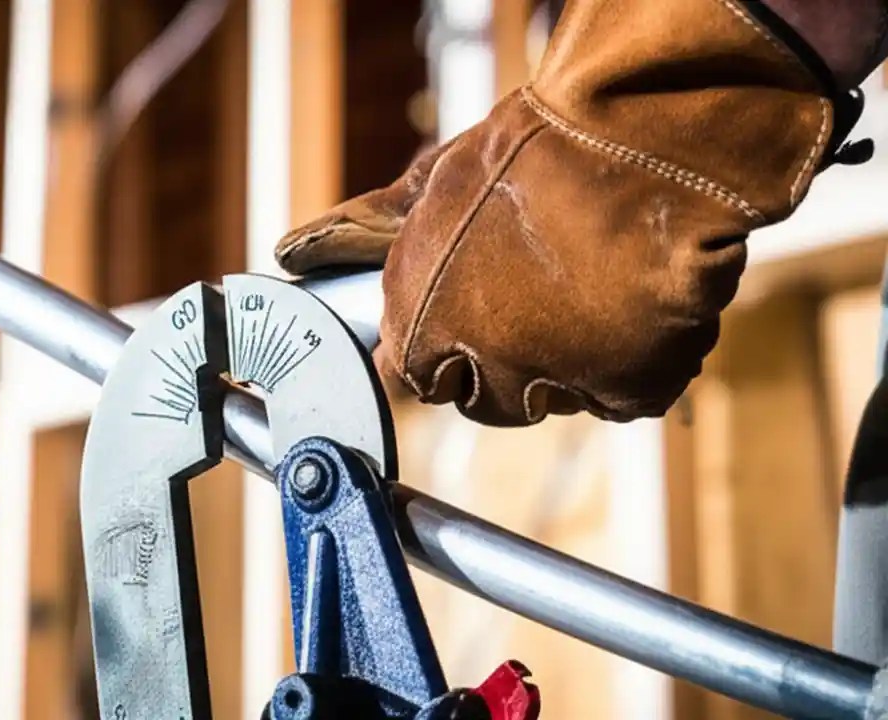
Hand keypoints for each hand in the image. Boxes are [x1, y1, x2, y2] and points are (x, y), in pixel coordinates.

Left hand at [278, 0, 864, 425]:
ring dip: (564, 362)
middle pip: (483, 398)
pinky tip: (630, 308)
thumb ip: (379, 224)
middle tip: (532, 306)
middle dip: (500, 363)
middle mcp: (477, 366)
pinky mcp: (624, 388)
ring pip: (550, 396)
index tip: (461, 325)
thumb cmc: (530, 153)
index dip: (438, 351)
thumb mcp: (437, 181)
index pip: (411, 374)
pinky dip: (628, 364)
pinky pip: (619, 394)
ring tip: (588, 293)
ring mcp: (552, 382)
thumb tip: (302, 244)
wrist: (635, 144)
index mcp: (418, 323)